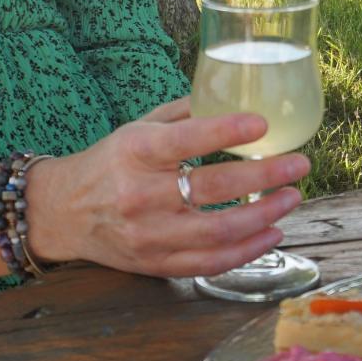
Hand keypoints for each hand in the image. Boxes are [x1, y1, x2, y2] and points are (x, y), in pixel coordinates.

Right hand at [27, 98, 311, 278]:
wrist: (62, 212)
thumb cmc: (109, 162)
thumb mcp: (137, 127)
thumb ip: (185, 114)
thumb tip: (237, 96)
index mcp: (135, 152)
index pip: (186, 141)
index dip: (228, 131)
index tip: (264, 124)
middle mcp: (140, 195)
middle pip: (213, 188)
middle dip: (266, 176)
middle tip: (299, 164)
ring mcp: (148, 235)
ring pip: (218, 231)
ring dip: (265, 216)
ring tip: (291, 197)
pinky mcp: (155, 264)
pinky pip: (210, 263)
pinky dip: (247, 250)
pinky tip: (272, 233)